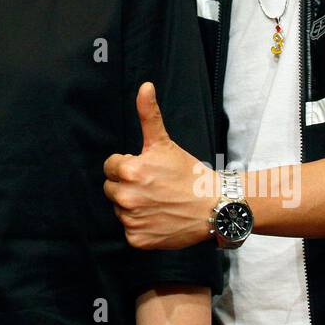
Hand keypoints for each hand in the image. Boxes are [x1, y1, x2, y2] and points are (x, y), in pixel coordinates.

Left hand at [104, 82, 217, 249]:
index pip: (111, 167)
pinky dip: (142, 227)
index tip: (149, 171)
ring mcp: (131, 220)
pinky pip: (130, 230)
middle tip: (154, 186)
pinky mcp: (137, 239)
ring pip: (121, 209)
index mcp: (127, 170)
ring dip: (135, 206)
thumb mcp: (164, 142)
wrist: (214, 207)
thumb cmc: (188, 172)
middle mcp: (125, 197)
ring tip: (159, 202)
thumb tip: (144, 85)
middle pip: (112, 189)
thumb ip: (148, 114)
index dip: (129, 166)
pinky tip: (159, 219)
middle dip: (128, 186)